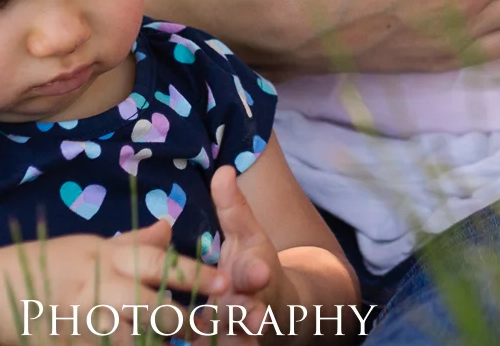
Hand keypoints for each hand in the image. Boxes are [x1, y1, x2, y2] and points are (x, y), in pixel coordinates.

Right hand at [0, 219, 197, 342]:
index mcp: (105, 256)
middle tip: (211, 327)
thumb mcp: (90, 246)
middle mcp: (96, 287)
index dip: (193, 273)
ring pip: (130, 339)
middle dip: (183, 319)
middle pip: (149, 306)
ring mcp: (81, 320)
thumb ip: (132, 242)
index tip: (224, 280)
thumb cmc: (48, 264)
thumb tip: (169, 225)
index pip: (157, 262)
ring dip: (155, 344)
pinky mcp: (70, 343)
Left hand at [192, 166, 292, 342]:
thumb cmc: (253, 266)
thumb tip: (223, 170)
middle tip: (252, 318)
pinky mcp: (231, 344)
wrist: (275, 311)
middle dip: (251, 312)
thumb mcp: (247, 235)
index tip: (259, 272)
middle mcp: (252, 304)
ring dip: (237, 340)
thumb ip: (234, 208)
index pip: (257, 272)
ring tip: (229, 343)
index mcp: (255, 273)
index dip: (257, 273)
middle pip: (251, 311)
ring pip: (239, 338)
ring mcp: (242, 331)